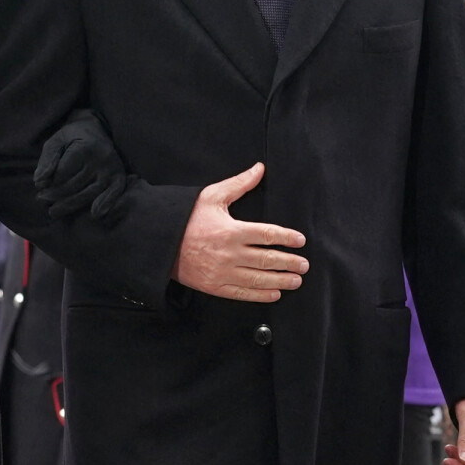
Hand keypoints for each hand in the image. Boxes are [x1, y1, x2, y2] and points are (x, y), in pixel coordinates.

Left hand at [34, 111, 126, 221]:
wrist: (97, 131)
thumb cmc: (72, 137)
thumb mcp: (56, 141)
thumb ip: (47, 159)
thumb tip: (39, 182)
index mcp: (84, 148)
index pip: (63, 173)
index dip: (49, 182)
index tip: (39, 186)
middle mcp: (101, 159)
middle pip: (75, 185)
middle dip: (56, 195)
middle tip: (41, 200)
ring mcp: (112, 169)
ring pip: (89, 193)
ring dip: (70, 205)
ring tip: (53, 211)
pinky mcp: (120, 177)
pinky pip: (113, 193)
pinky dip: (106, 204)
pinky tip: (95, 215)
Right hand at [171, 163, 307, 301]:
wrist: (160, 242)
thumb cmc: (186, 218)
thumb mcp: (211, 196)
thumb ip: (239, 184)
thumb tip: (260, 169)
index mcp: (231, 231)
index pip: (268, 235)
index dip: (287, 238)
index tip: (300, 241)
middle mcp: (229, 254)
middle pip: (268, 259)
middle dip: (289, 263)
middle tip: (304, 264)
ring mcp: (222, 272)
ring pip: (258, 279)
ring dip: (281, 280)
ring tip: (296, 280)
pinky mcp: (214, 286)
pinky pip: (242, 293)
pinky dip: (260, 295)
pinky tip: (275, 294)